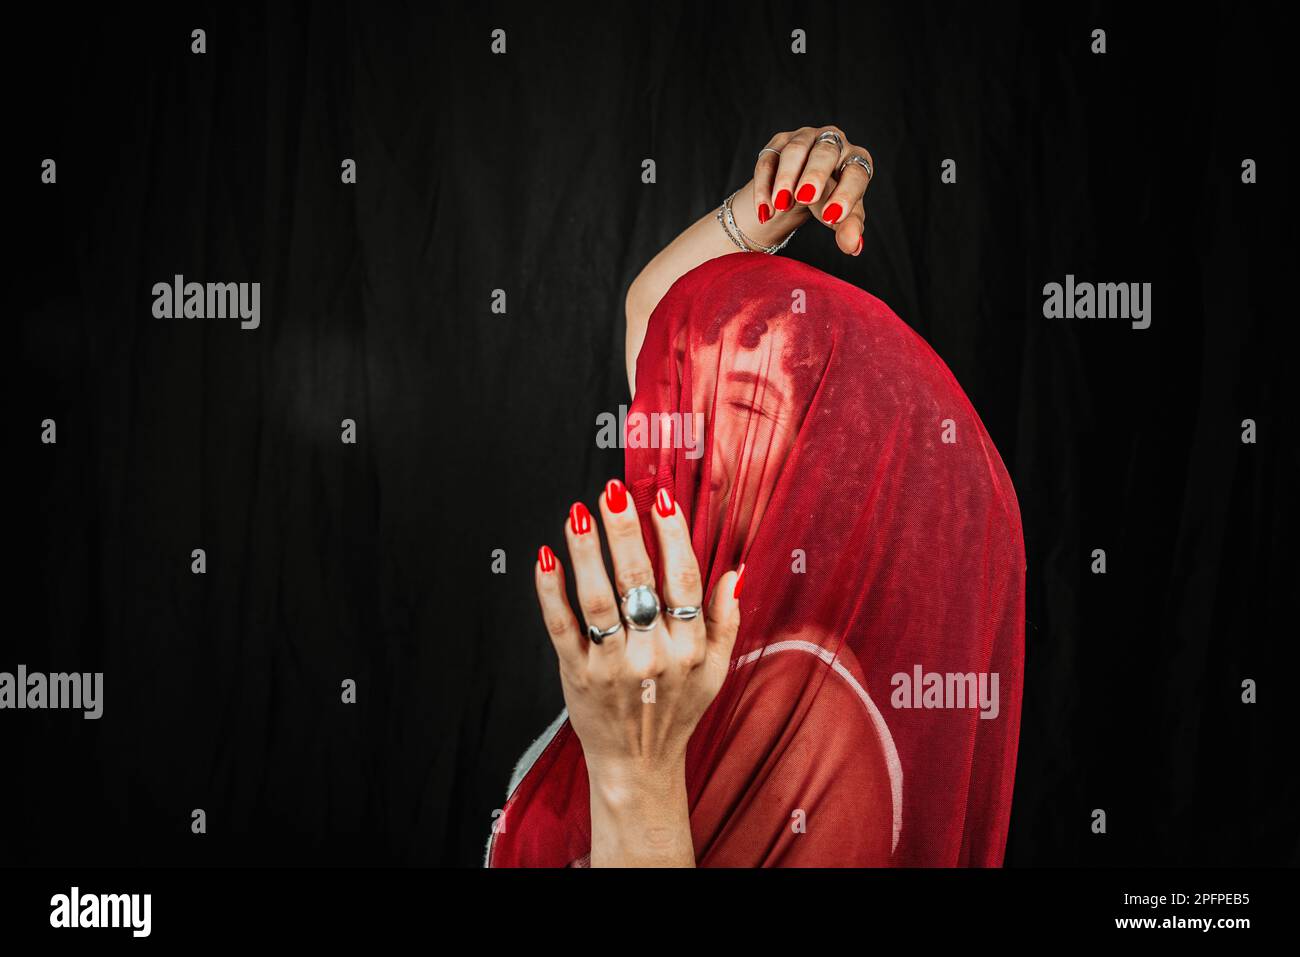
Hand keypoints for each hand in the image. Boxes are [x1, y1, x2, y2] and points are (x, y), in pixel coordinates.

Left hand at [534, 481, 742, 781]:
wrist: (637, 766)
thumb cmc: (676, 711)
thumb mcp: (716, 671)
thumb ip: (727, 620)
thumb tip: (735, 572)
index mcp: (689, 648)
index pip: (682, 581)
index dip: (672, 538)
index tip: (661, 501)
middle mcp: (652, 655)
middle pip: (637, 583)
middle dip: (625, 532)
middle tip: (613, 493)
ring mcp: (611, 666)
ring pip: (596, 600)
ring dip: (586, 554)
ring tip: (577, 515)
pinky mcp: (576, 674)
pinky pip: (561, 627)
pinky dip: (551, 592)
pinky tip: (546, 557)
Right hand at [752, 124, 874, 255]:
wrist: (800, 193)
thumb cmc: (828, 202)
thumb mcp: (841, 217)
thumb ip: (849, 228)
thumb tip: (853, 246)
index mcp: (856, 160)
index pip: (856, 172)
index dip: (845, 193)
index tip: (832, 217)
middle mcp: (833, 142)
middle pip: (826, 150)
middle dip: (815, 174)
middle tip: (805, 198)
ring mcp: (805, 138)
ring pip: (795, 150)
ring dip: (786, 177)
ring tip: (781, 204)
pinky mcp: (779, 143)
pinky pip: (769, 159)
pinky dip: (765, 185)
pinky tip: (765, 210)